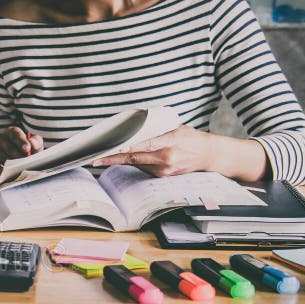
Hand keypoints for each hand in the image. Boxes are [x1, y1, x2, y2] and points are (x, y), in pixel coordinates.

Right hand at [0, 127, 43, 174]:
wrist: (18, 162)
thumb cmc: (27, 151)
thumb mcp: (34, 145)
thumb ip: (36, 142)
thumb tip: (32, 143)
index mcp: (11, 132)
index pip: (15, 134)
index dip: (21, 141)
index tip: (27, 149)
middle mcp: (0, 139)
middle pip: (8, 147)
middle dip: (19, 156)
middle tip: (26, 163)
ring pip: (3, 158)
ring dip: (12, 165)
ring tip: (21, 170)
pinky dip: (4, 172)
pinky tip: (12, 175)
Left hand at [92, 126, 215, 176]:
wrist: (208, 155)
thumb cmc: (191, 138)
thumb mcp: (177, 128)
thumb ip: (158, 129)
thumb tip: (136, 127)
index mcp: (171, 141)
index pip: (148, 144)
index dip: (132, 146)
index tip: (117, 147)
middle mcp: (167, 158)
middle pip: (136, 158)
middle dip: (114, 159)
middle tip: (96, 160)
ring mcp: (164, 169)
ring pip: (136, 164)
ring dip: (120, 160)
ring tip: (102, 158)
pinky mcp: (162, 175)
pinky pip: (143, 168)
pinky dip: (134, 162)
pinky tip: (124, 158)